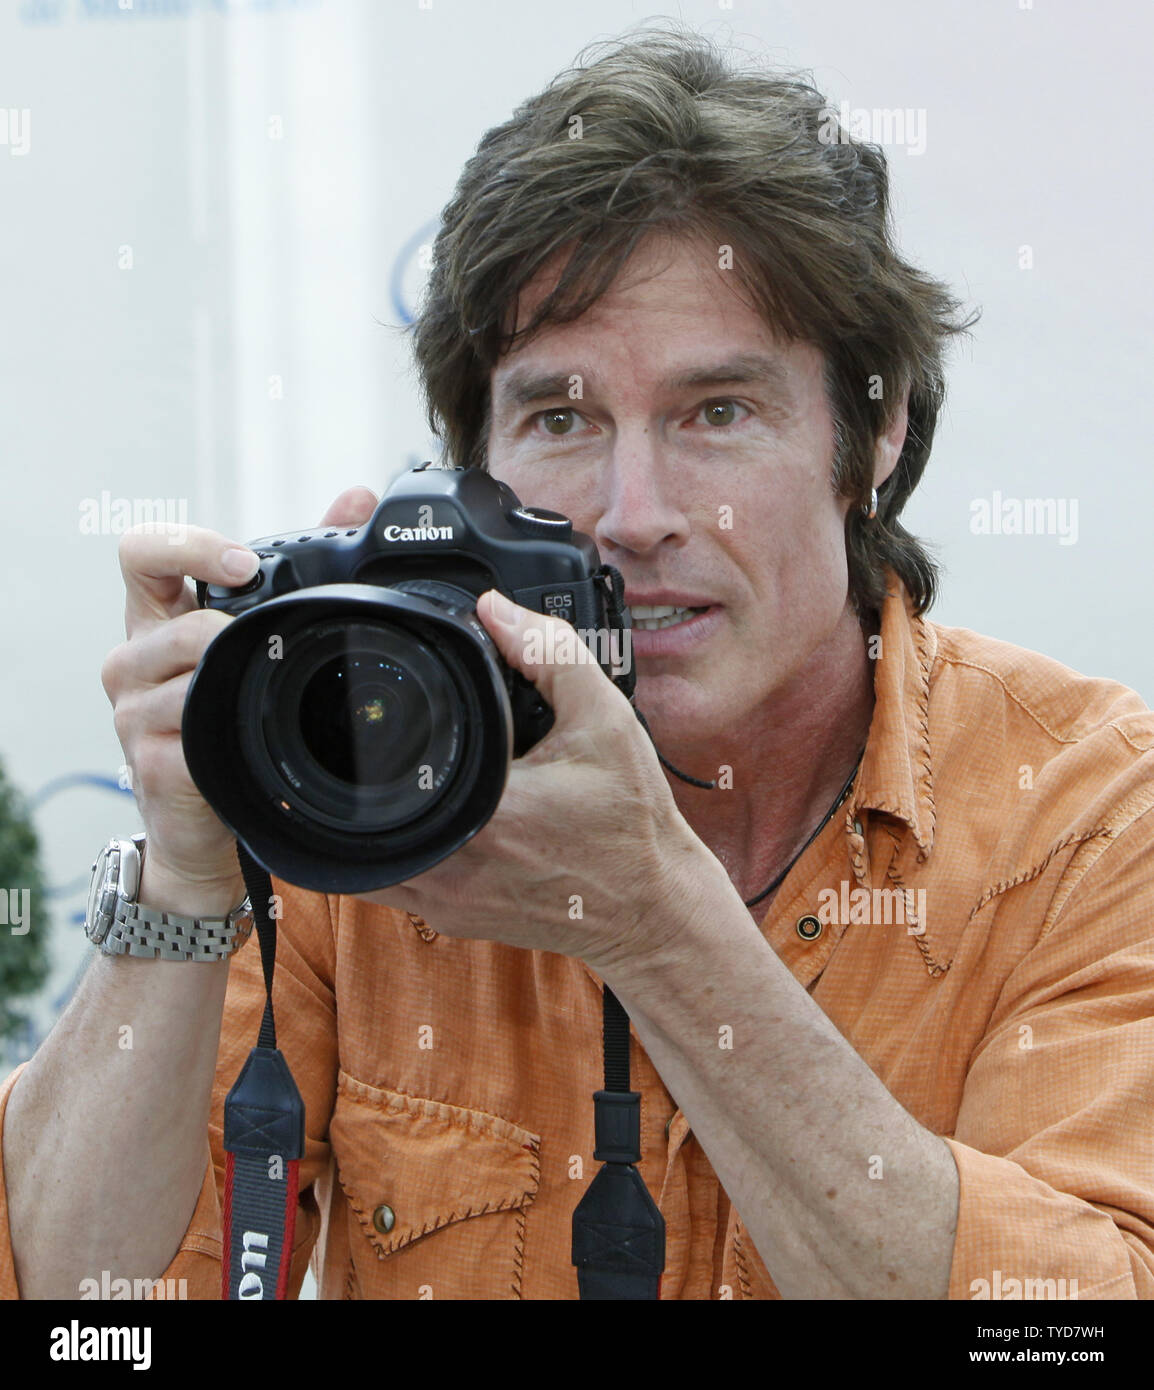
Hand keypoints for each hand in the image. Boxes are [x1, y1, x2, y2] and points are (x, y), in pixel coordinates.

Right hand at [100, 486, 378, 893]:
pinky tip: (255, 741)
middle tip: (275, 644)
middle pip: (179, 625)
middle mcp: (133, 659)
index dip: (188, 546)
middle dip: (235, 633)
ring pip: (191, 681)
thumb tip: (354, 498)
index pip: (141, 552)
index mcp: (155, 617)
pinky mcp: (154, 764)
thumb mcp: (248, 640)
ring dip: (240, 685)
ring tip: (269, 698)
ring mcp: (135, 714)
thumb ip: (296, 569)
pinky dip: (236, 734)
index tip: (242, 563)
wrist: (199, 821)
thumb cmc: (226, 719)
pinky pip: (197, 736)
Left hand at [354, 591, 704, 972]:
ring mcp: (443, 900)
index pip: (393, 758)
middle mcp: (451, 863)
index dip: (383, 723)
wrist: (651, 909)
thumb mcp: (605, 720)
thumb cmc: (633, 824)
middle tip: (397, 737)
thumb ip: (549, 652)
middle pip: (363, 803)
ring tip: (401, 776)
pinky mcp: (450, 920)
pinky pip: (389, 883)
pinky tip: (422, 818)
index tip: (395, 705)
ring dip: (367, 814)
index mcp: (483, 811)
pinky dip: (392, 848)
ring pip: (362, 853)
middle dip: (369, 765)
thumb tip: (494, 608)